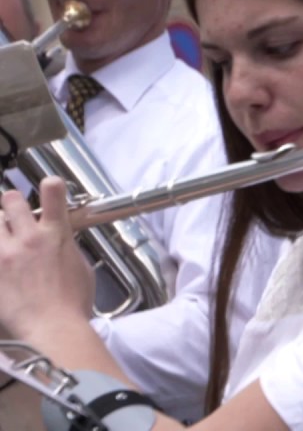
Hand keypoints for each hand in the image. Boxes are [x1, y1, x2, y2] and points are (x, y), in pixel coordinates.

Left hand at [0, 180, 93, 338]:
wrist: (52, 329)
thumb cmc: (73, 305)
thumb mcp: (82, 269)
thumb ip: (67, 249)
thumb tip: (61, 242)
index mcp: (56, 235)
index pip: (53, 192)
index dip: (50, 185)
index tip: (48, 187)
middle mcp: (28, 238)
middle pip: (11, 200)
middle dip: (11, 204)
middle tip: (12, 216)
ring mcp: (5, 254)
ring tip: (4, 241)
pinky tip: (3, 264)